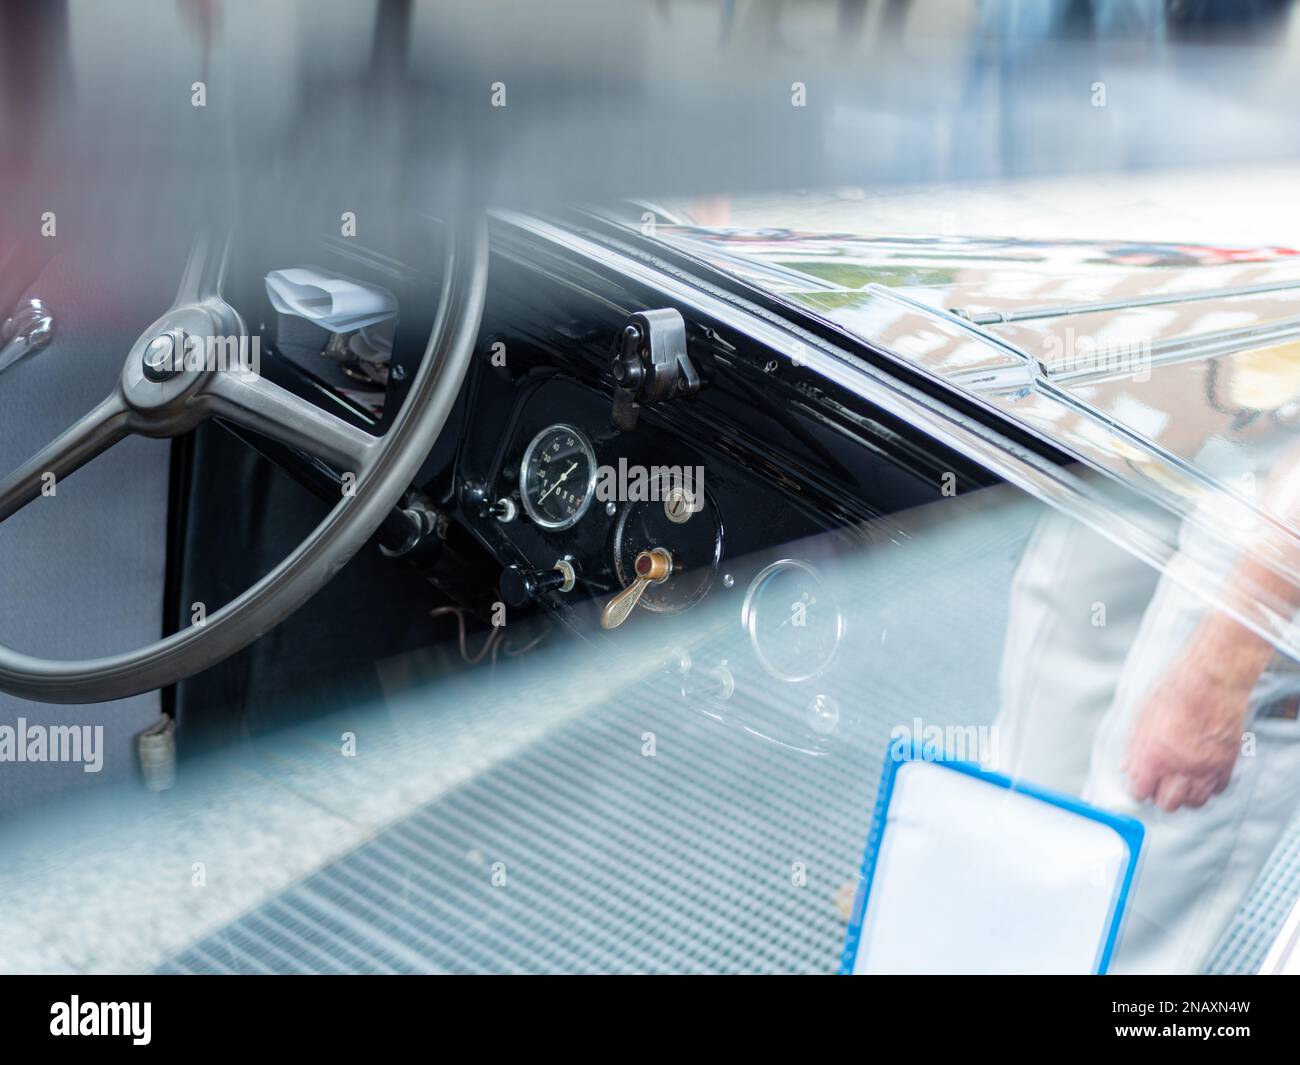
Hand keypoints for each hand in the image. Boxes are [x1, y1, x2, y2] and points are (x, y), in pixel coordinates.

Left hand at [1124, 651, 1253, 812]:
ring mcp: (1206, 768)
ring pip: (1195, 802)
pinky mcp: (1227, 764)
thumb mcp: (1141, 718)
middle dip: (1161, 796)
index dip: (1139, 789)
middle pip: (1169, 804)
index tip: (1140, 785)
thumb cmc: (1173, 693)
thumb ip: (1134, 749)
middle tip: (1160, 785)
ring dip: (1186, 794)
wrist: (1211, 681)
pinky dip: (1209, 786)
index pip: (1140, 793)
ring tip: (1181, 780)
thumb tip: (1128, 769)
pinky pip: (1218, 790)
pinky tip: (1202, 772)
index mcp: (1153, 757)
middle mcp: (1180, 768)